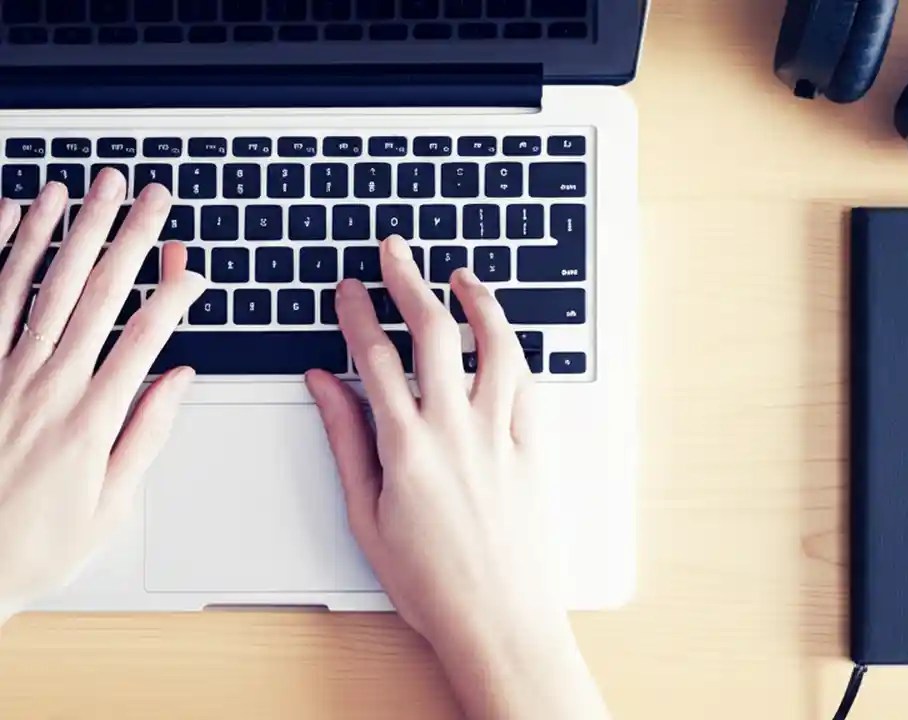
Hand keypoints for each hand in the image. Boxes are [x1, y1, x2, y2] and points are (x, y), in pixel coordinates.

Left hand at [0, 171, 203, 624]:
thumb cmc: (31, 543)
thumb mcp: (109, 506)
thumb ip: (146, 435)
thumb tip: (177, 379)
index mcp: (88, 419)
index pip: (143, 337)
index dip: (173, 295)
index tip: (194, 268)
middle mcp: (44, 385)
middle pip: (96, 294)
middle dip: (128, 236)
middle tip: (151, 195)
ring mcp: (2, 373)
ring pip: (41, 284)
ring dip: (69, 229)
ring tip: (90, 188)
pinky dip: (5, 253)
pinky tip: (16, 215)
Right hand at [305, 234, 608, 719]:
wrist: (498, 617)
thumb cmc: (429, 579)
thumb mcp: (366, 513)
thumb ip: (345, 439)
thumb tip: (324, 385)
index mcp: (406, 444)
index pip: (374, 354)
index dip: (356, 310)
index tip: (347, 287)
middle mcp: (456, 427)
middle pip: (432, 331)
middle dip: (408, 280)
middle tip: (395, 252)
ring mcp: (501, 433)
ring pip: (494, 344)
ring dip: (477, 301)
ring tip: (463, 276)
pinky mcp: (533, 446)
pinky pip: (526, 381)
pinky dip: (514, 348)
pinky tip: (504, 336)